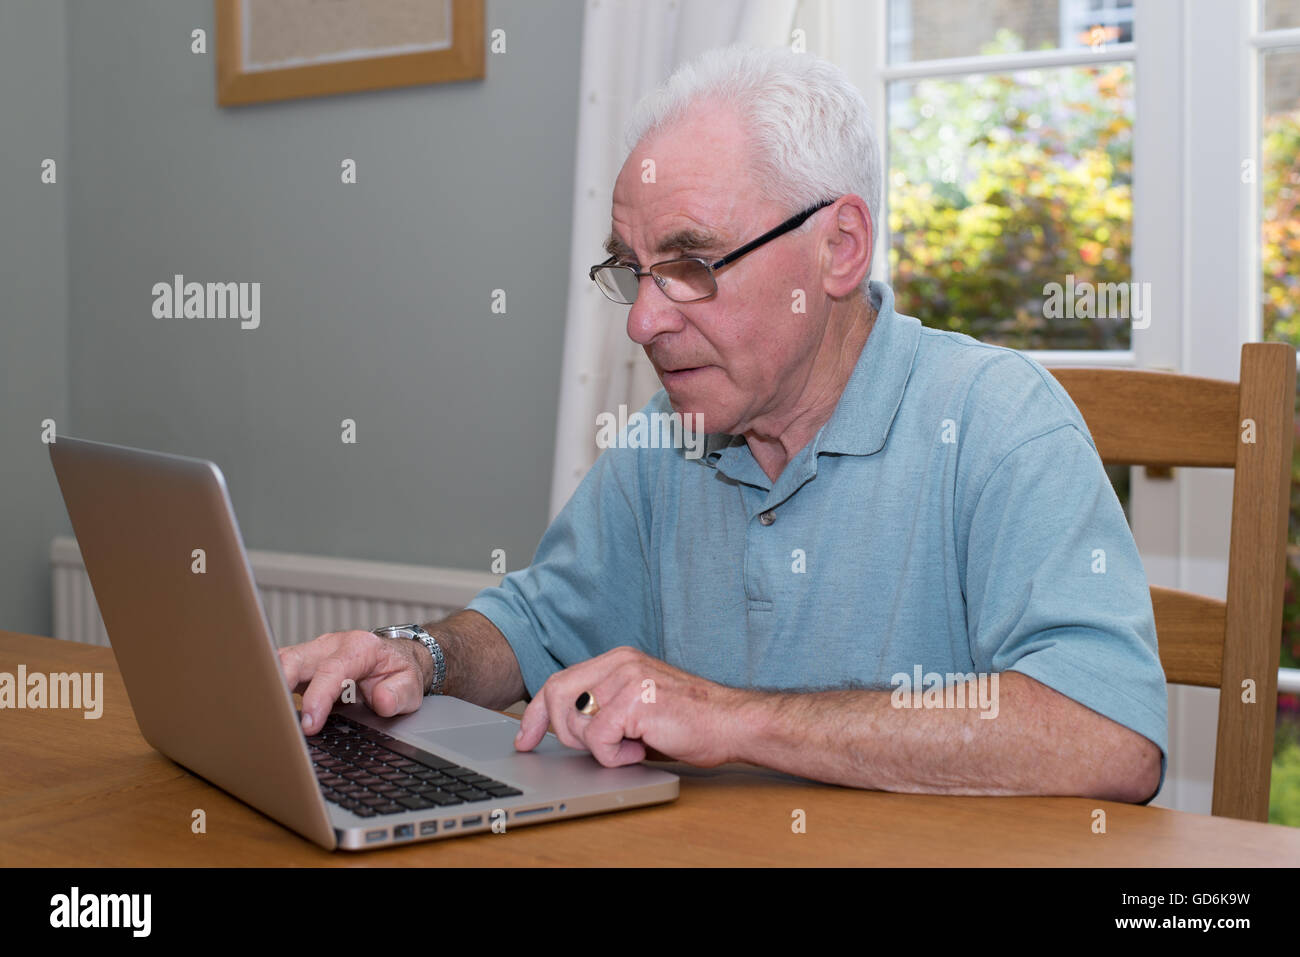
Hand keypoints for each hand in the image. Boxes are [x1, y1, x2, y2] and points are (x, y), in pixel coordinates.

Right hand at [277, 630, 431, 733]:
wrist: (395, 658)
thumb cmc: (398, 672)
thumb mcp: (411, 685)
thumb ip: (400, 693)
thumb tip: (383, 701)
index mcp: (359, 647)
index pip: (331, 670)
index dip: (317, 697)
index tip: (309, 724)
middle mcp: (330, 645)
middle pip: (294, 659)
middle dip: (278, 686)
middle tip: (274, 720)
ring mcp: (312, 654)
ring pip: (279, 663)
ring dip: (269, 687)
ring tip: (263, 717)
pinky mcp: (301, 666)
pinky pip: (278, 672)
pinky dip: (271, 690)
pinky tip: (267, 711)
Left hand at [514, 646, 741, 766]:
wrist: (732, 722)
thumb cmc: (691, 720)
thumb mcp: (638, 704)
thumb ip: (604, 705)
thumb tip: (564, 728)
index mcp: (618, 659)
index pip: (559, 680)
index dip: (536, 713)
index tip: (525, 738)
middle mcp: (620, 662)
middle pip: (556, 695)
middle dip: (563, 733)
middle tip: (595, 749)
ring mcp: (627, 678)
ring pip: (575, 722)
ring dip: (597, 746)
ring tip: (630, 745)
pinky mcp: (635, 700)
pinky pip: (598, 740)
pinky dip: (614, 756)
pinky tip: (640, 749)